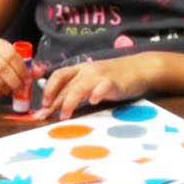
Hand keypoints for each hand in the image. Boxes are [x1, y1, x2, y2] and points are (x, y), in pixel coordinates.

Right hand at [0, 39, 26, 99]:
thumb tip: (41, 70)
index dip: (22, 70)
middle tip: (21, 90)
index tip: (27, 80)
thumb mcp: (6, 57)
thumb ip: (24, 64)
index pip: (13, 56)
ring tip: (10, 90)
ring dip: (7, 89)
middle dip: (16, 82)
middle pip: (5, 69)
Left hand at [38, 54, 156, 120]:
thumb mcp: (94, 80)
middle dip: (54, 101)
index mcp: (80, 69)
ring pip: (79, 87)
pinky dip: (97, 93)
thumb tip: (61, 104)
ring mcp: (100, 75)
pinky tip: (93, 101)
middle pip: (66, 85)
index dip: (48, 91)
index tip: (42, 106)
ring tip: (64, 115)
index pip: (58, 77)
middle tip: (45, 116)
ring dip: (69, 101)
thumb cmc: (117, 77)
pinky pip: (103, 87)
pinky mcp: (114, 82)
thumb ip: (80, 89)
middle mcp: (87, 70)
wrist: (141, 67)